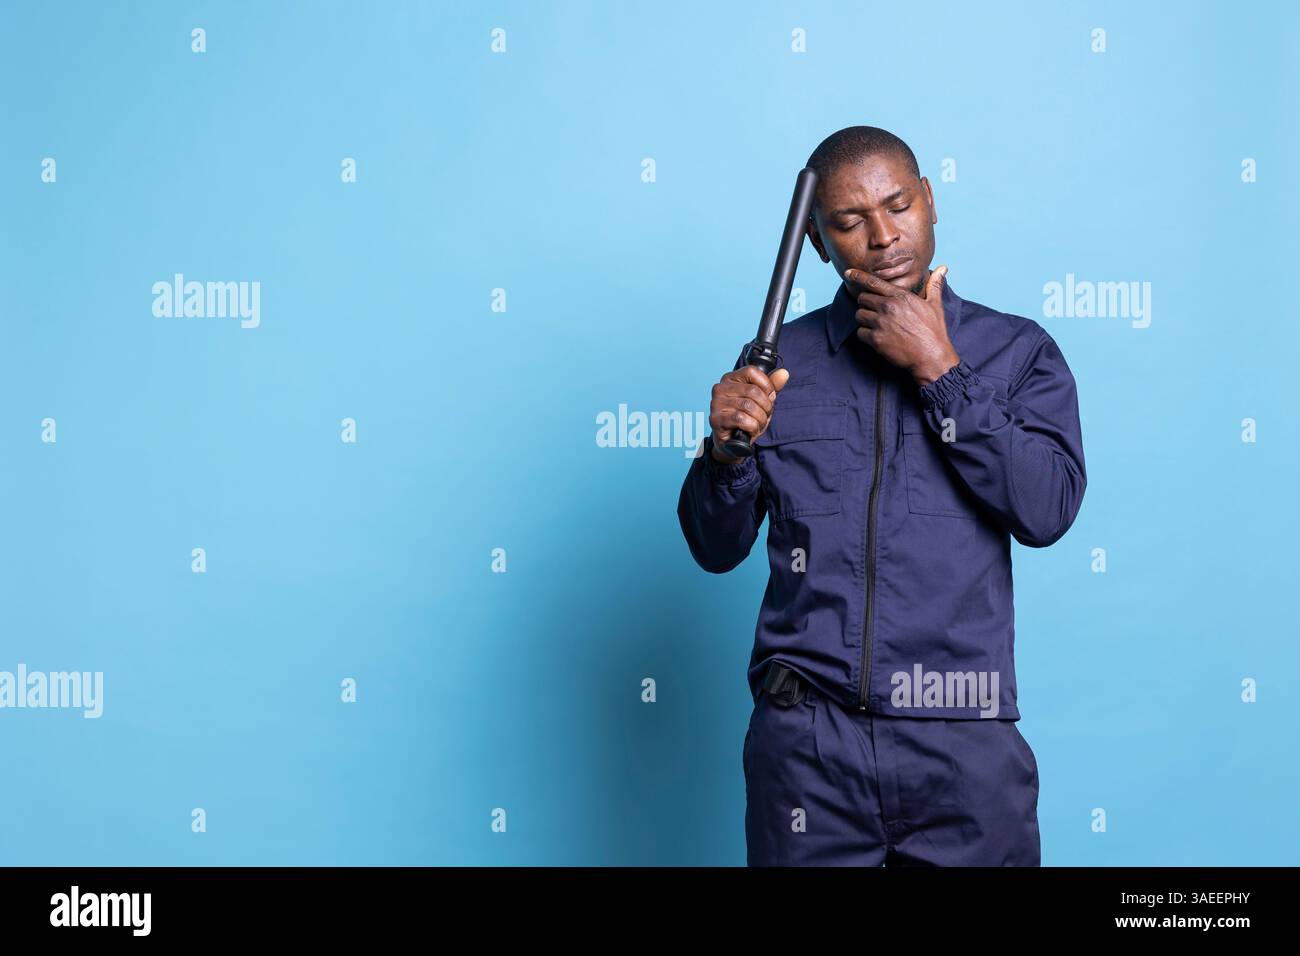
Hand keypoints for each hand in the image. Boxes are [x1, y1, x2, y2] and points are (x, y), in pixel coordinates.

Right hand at [709, 365, 791, 462]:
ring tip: (758, 424)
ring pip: (748, 406)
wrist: (734, 443)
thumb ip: (772, 386)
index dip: (766, 385)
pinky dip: (752, 426)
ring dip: (760, 418)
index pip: (752, 371)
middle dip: (766, 406)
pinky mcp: (716, 419)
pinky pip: (741, 419)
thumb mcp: (762, 401)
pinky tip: (751, 430)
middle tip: (765, 414)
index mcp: (731, 378)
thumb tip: (784, 373)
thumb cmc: (747, 419)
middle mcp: (720, 388)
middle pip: (752, 390)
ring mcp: (716, 403)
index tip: (768, 397)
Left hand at [843, 264, 958, 385]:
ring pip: (859, 315)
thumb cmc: (934, 331)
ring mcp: (881, 323)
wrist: (931, 356)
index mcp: (901, 296)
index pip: (874, 282)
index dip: (858, 276)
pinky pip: (860, 333)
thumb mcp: (935, 305)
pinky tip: (878, 338)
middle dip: (866, 304)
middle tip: (876, 313)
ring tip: (879, 326)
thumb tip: (943, 268)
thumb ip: (934, 285)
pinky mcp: (876, 339)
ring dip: (865, 320)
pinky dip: (865, 336)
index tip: (847, 273)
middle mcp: (889, 307)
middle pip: (862, 299)